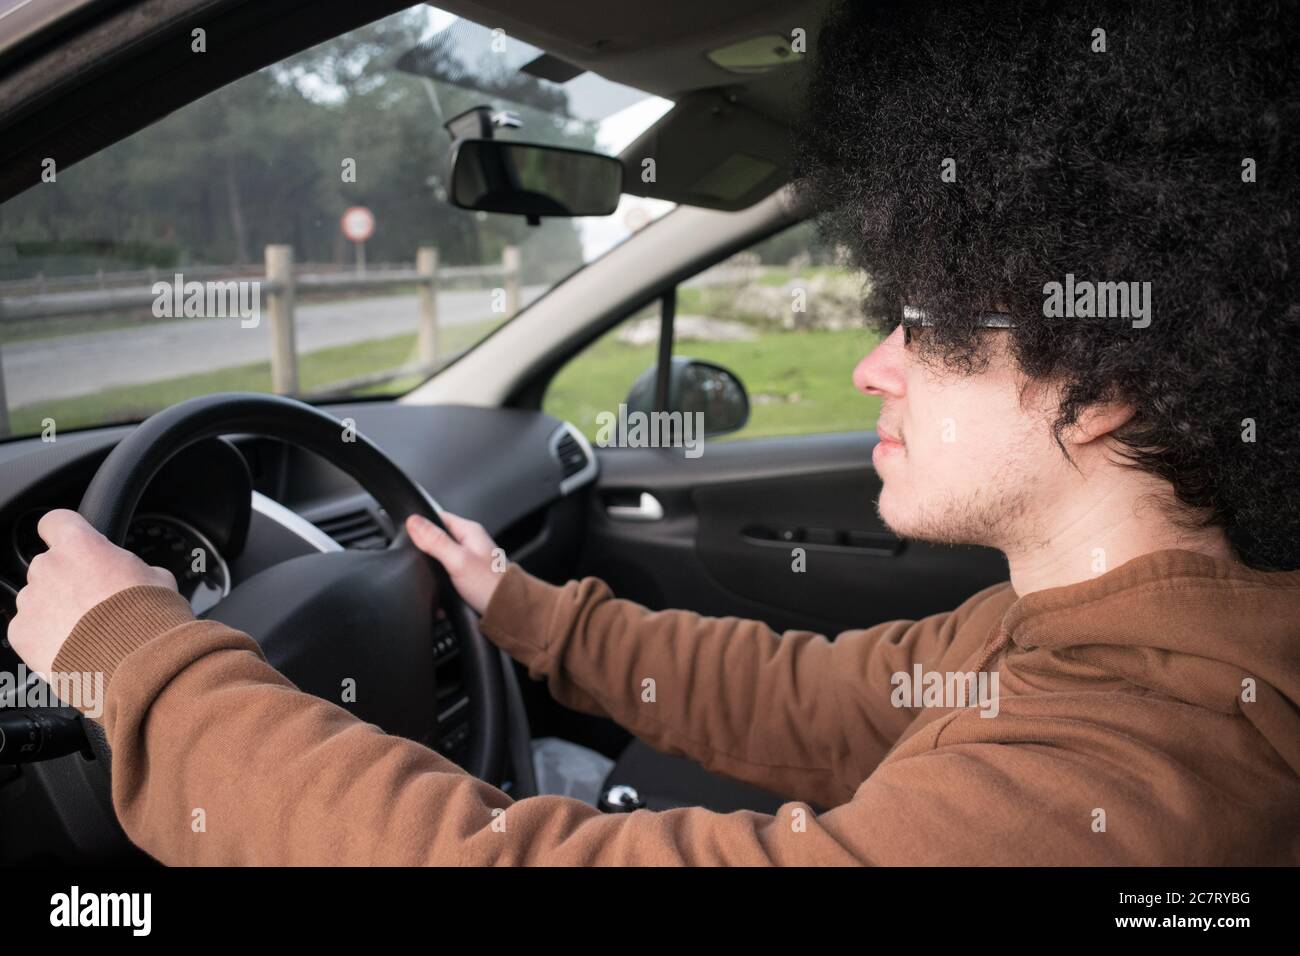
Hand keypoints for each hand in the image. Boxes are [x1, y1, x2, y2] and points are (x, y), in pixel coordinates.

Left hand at [8, 510, 176, 678]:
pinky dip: (44, 636)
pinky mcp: (21, 632)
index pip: (56, 521)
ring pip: (37, 597)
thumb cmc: (150, 617)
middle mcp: (48, 567)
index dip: (64, 532)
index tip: (71, 542)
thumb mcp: (157, 577)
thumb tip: (132, 573)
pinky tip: (71, 646)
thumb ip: (131, 567)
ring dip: (54, 608)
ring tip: (85, 631)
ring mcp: (31, 600)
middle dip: (66, 579)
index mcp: (81, 545)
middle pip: (48, 565)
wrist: (136, 662)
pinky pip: (28, 628)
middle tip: (93, 601)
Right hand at [405, 511, 505, 614]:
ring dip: (431, 572)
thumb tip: (414, 521)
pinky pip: (446, 577)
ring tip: (427, 582)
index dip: (420, 525)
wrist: (511, 613)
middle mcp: (469, 543)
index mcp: (469, 531)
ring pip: (439, 560)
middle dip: (423, 552)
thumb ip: (435, 540)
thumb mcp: (458, 560)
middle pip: (436, 539)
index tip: (405, 536)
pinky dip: (439, 586)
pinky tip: (436, 596)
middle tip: (414, 563)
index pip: (437, 517)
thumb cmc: (492, 586)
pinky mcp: (467, 578)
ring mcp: (469, 560)